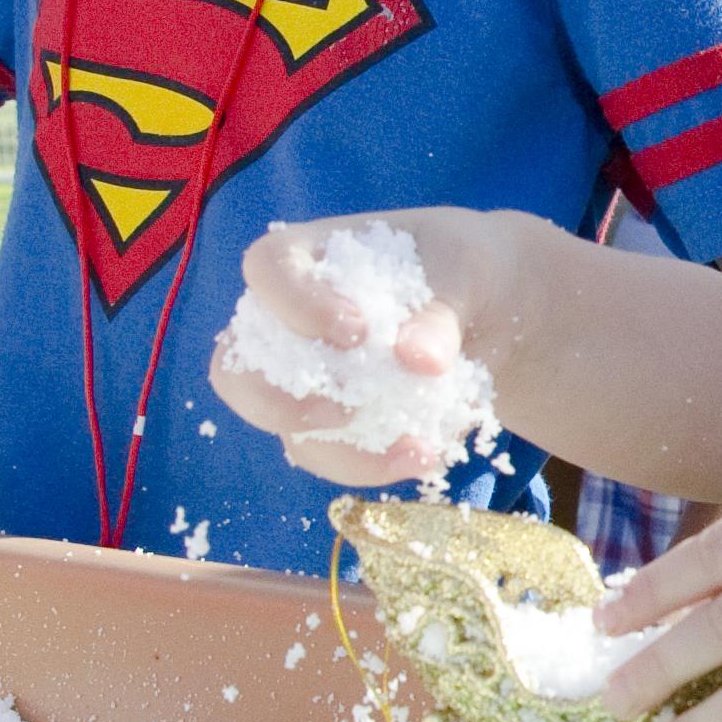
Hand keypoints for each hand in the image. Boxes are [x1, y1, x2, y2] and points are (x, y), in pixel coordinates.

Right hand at [210, 212, 491, 483]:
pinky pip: (333, 455)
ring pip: (282, 429)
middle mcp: (287, 323)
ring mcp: (304, 380)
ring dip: (341, 450)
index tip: (356, 331)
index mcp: (310, 258)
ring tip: (417, 449)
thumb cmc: (459, 268)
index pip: (267, 269)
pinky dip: (377, 463)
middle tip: (343, 409)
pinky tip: (428, 454)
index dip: (294, 304)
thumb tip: (418, 359)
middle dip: (275, 402)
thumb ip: (441, 310)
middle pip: (233, 370)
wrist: (488, 309)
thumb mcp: (466, 271)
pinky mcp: (335, 424)